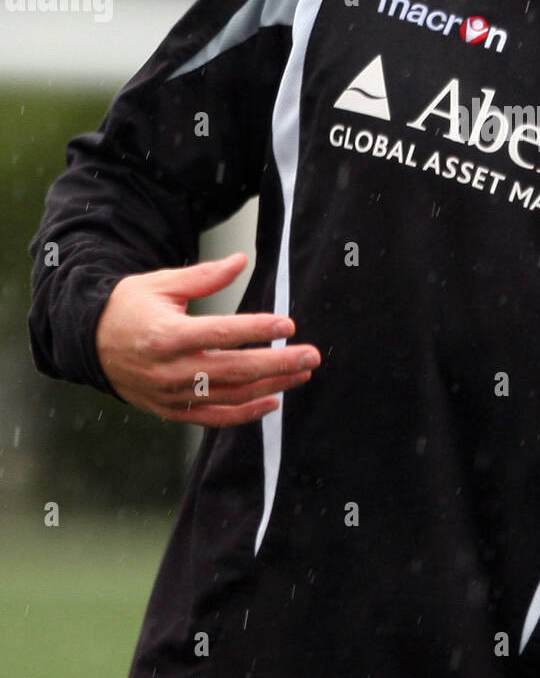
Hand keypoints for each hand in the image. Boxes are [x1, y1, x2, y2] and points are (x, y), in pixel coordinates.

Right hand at [95, 252, 319, 426]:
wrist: (89, 343)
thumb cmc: (128, 307)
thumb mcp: (161, 284)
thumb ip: (205, 276)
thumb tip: (241, 260)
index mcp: (166, 334)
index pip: (221, 334)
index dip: (257, 330)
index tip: (289, 325)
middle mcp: (169, 370)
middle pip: (233, 370)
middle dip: (278, 364)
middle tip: (312, 355)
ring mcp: (170, 395)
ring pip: (230, 396)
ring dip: (271, 386)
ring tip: (302, 374)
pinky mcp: (171, 411)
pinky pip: (214, 417)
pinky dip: (246, 413)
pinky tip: (273, 400)